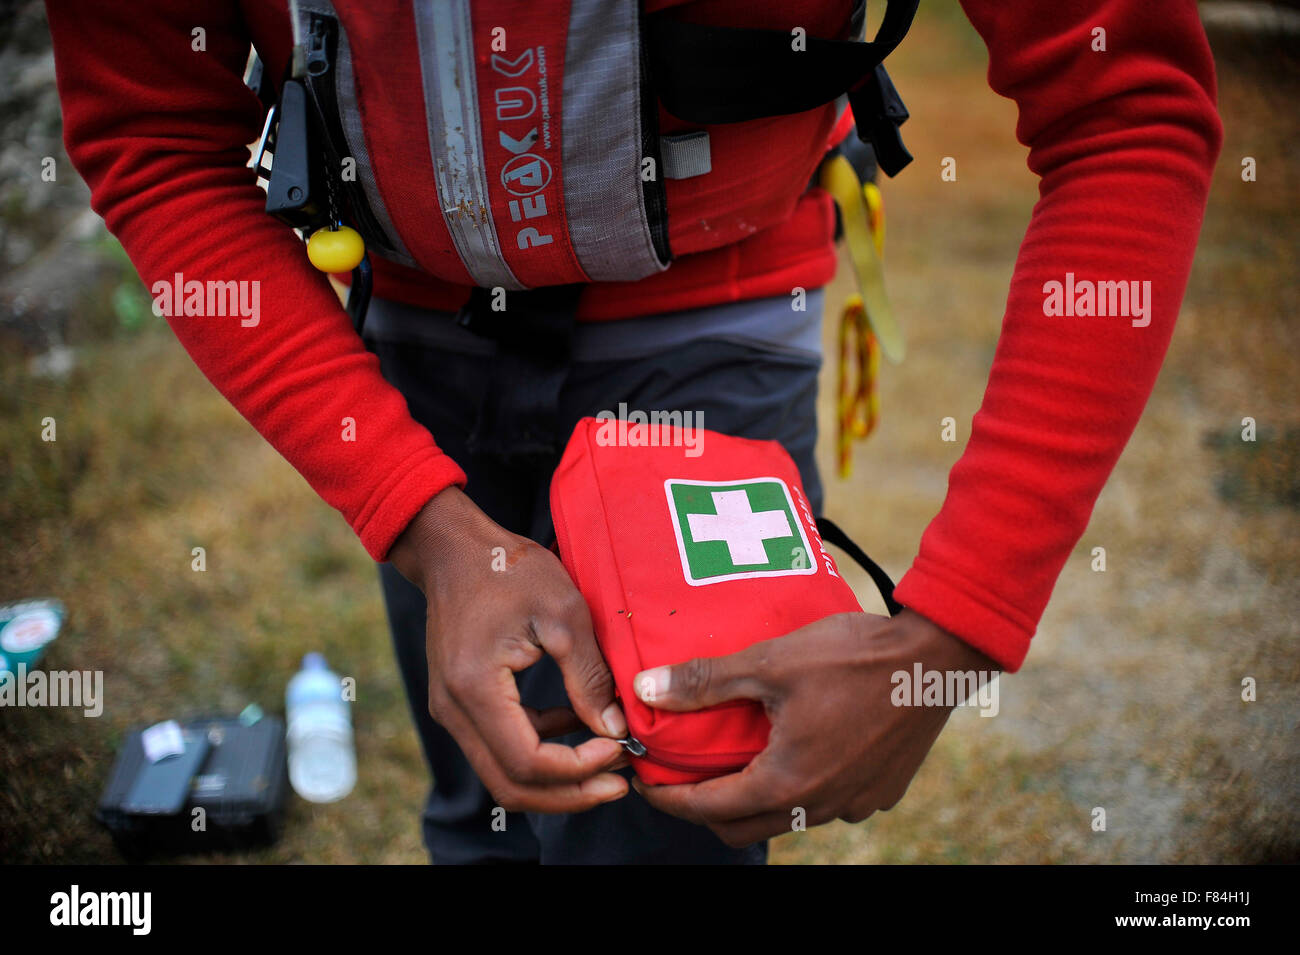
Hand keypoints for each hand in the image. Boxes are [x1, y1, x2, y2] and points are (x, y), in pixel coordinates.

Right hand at [388, 486, 629, 812]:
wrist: (454, 549)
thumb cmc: (510, 570)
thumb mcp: (564, 613)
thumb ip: (589, 677)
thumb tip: (614, 730)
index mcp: (475, 688)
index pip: (527, 762)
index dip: (577, 769)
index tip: (618, 750)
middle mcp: (453, 710)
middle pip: (511, 785)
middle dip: (569, 793)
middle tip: (618, 785)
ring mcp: (451, 710)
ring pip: (505, 773)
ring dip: (557, 777)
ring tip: (606, 757)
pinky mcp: (460, 704)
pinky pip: (500, 746)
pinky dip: (541, 749)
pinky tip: (577, 724)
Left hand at [631, 609, 997, 845]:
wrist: (936, 656)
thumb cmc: (852, 655)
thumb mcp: (770, 661)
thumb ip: (706, 680)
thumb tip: (646, 690)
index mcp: (786, 781)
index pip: (708, 808)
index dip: (669, 798)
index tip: (645, 782)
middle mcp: (820, 804)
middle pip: (744, 826)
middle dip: (707, 808)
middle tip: (686, 775)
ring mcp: (855, 803)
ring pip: (787, 817)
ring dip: (756, 797)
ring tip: (739, 757)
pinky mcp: (881, 791)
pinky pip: (827, 802)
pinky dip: (800, 786)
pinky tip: (797, 748)